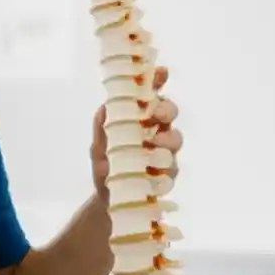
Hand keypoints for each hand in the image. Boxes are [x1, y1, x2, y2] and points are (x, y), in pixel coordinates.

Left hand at [91, 65, 181, 202]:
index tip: (161, 71)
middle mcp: (156, 132)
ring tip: (154, 142)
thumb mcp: (97, 148)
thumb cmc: (106, 168)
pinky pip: (173, 167)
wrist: (108, 202)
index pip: (152, 95)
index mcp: (140, 119)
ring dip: (168, 138)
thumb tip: (103, 109)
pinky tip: (156, 168)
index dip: (158, 81)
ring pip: (176, 138)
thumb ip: (101, 129)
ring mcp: (165, 153)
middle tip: (156, 113)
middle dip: (167, 109)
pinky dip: (165, 165)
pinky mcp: (168, 174)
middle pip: (170, 112)